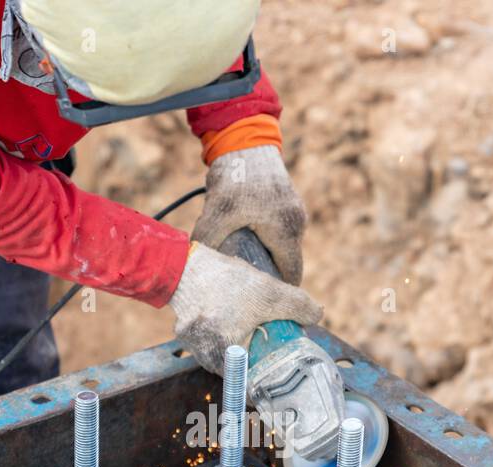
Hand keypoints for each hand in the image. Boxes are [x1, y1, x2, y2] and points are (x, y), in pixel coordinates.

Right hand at [168, 243, 322, 374]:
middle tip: (268, 344)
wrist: (184, 265)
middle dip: (253, 357)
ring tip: (249, 326)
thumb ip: (298, 306)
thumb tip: (318, 315)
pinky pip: (210, 338)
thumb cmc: (225, 282)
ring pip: (223, 352)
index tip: (277, 372)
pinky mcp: (184, 331)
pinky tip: (230, 315)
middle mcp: (205, 357)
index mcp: (225, 356)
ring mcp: (192, 345)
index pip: (250, 382)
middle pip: (237, 367)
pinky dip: (222, 330)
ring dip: (238, 342)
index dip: (266, 378)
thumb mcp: (270, 292)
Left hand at [191, 145, 307, 284]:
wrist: (243, 138)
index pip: (291, 275)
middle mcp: (296, 222)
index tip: (260, 300)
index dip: (277, 291)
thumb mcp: (217, 213)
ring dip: (263, 255)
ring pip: (280, 247)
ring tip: (240, 262)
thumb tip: (195, 269)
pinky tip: (242, 238)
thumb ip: (207, 242)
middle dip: (266, 274)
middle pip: (285, 262)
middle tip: (244, 285)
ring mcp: (294, 211)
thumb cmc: (234, 175)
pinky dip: (263, 239)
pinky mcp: (286, 203)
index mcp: (286, 230)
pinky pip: (277, 231)